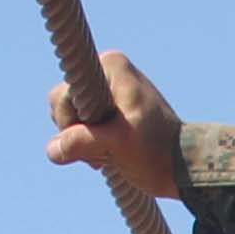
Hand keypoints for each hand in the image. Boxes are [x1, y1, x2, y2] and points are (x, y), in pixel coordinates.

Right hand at [44, 49, 184, 192]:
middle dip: (76, 132)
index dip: (73, 119)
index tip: (100, 132)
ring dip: (81, 141)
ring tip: (108, 152)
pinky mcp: (107, 110)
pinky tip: (107, 155)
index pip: (64, 93)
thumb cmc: (156, 150)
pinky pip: (78, 126)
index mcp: (110, 66)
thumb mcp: (118, 144)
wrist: (181, 167)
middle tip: (104, 148)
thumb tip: (52, 149)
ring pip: (68, 118)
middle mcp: (105, 72)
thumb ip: (82, 141)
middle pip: (62, 104)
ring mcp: (105, 91)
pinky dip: (86, 144)